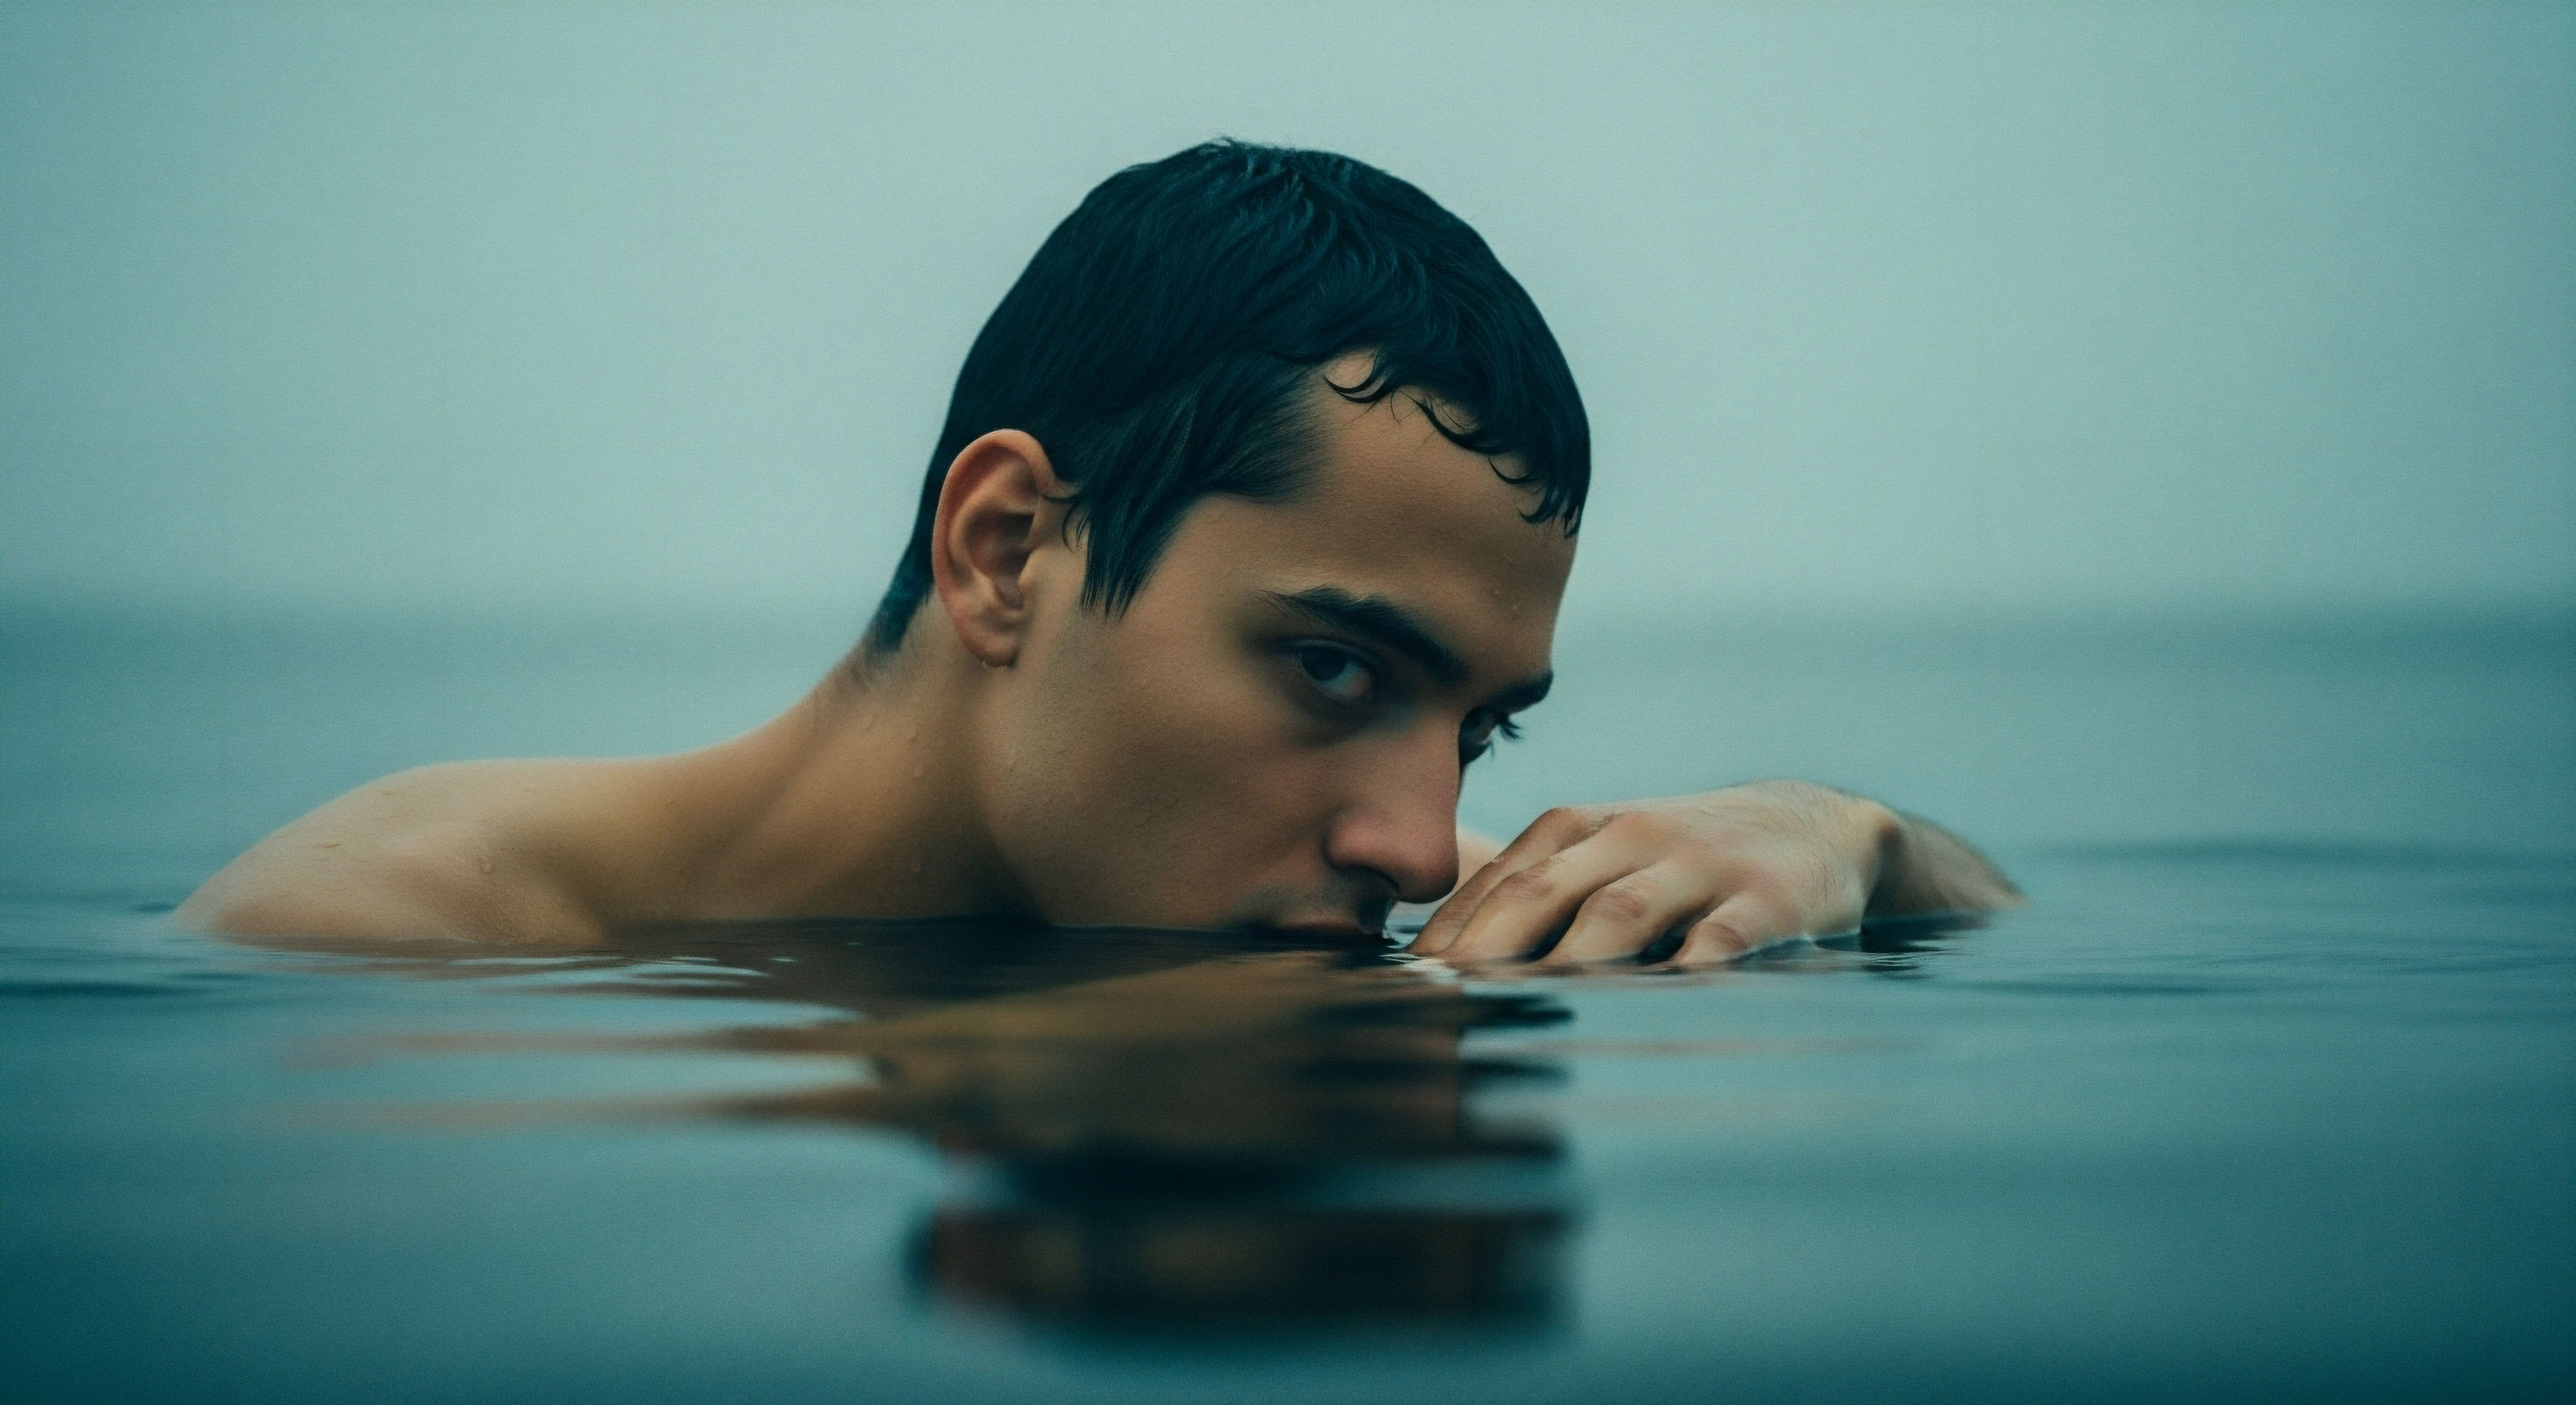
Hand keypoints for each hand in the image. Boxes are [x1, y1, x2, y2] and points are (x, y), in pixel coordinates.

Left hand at [1412, 781, 2009, 966]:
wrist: (1818, 823)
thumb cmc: (1682, 858)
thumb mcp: (1602, 854)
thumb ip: (1527, 893)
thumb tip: (1429, 963)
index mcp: (1577, 830)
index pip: (1496, 886)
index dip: (1446, 939)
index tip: (1401, 993)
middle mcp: (1628, 838)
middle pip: (1540, 896)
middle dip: (1482, 954)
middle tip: (1434, 1009)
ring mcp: (1698, 866)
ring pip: (1619, 915)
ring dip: (1565, 965)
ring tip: (1516, 1016)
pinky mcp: (1766, 900)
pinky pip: (1720, 938)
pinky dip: (1685, 970)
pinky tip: (1648, 1008)